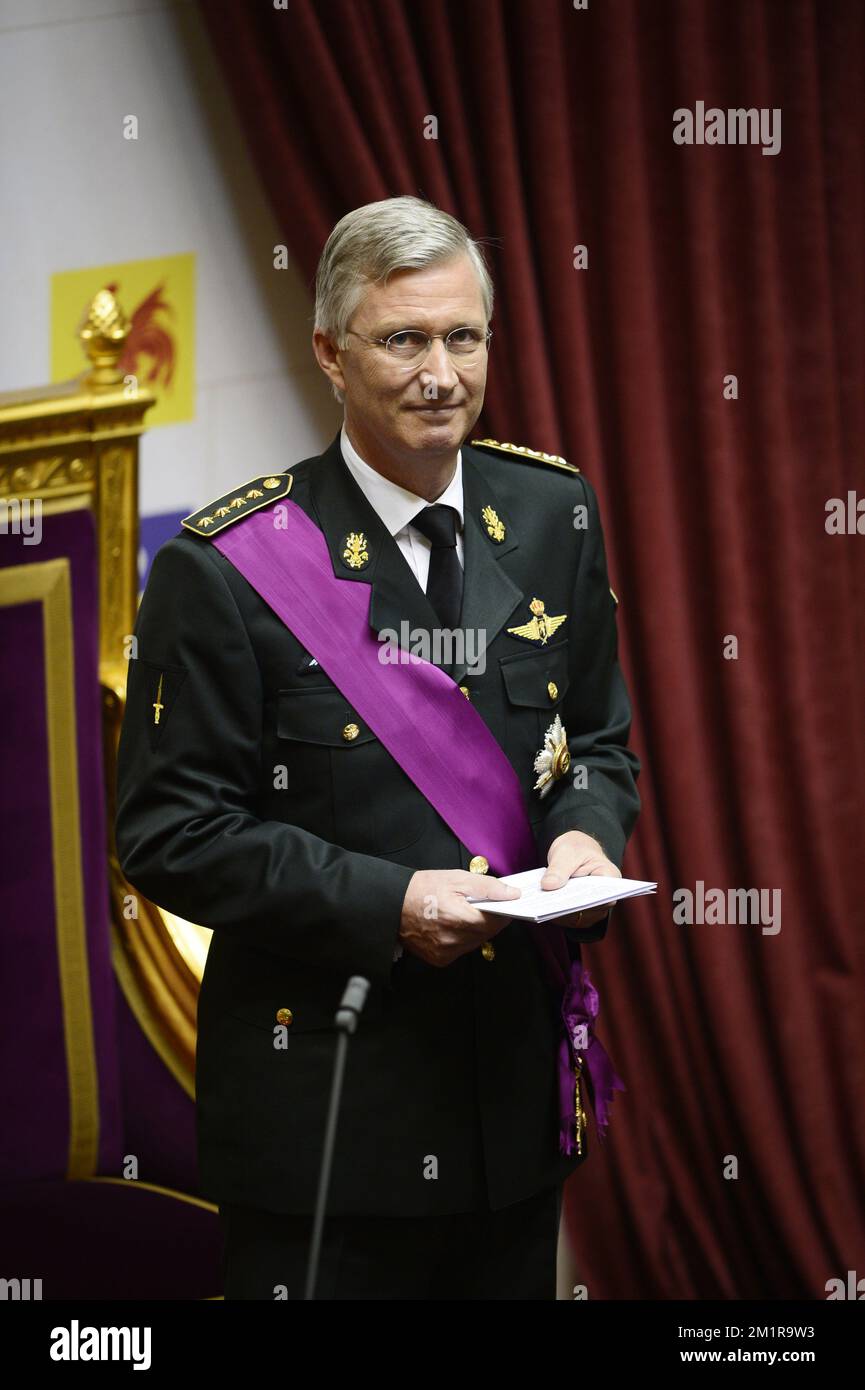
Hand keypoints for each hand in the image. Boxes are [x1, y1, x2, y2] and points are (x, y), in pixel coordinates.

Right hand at [399, 868, 520, 966]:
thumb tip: (512, 894)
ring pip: (476, 943)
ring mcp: (446, 952)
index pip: (497, 921)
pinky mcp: (440, 960)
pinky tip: (453, 926)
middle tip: (478, 905)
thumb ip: (488, 887)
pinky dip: (463, 939)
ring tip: (463, 914)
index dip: (503, 911)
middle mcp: (453, 940)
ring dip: (476, 930)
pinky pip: (462, 950)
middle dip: (488, 919)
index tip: (502, 903)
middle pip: (488, 933)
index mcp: (459, 918)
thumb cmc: (422, 889)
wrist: (392, 904)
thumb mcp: (456, 879)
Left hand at [540, 830, 620, 930]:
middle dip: (569, 906)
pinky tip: (540, 907)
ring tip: (540, 906)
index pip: (606, 892)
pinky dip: (553, 914)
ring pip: (576, 916)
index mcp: (609, 876)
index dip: (593, 899)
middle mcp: (604, 897)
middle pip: (589, 907)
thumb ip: (559, 868)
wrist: (572, 855)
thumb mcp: (567, 851)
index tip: (576, 899)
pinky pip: (566, 918)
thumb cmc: (576, 850)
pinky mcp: (578, 915)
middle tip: (550, 904)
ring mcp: (592, 909)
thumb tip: (548, 886)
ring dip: (558, 912)